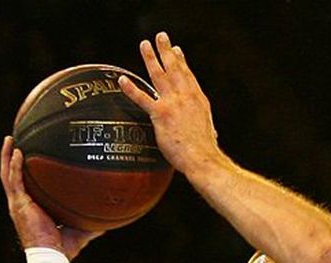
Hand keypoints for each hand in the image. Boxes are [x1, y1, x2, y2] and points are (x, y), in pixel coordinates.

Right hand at [0, 137, 101, 259]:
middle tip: (15, 140)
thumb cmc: (62, 249)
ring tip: (10, 139)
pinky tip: (18, 152)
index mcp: (31, 209)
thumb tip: (107, 219)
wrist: (52, 257)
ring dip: (7, 156)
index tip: (29, 157)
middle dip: (10, 158)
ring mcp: (17, 204)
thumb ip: (90, 223)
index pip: (26, 187)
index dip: (24, 173)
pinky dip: (14, 165)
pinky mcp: (18, 205)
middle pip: (12, 176)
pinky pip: (13, 180)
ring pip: (7, 174)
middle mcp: (21, 205)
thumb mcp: (79, 231)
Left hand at [118, 32, 218, 174]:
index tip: (177, 50)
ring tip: (144, 45)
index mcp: (198, 100)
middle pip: (174, 68)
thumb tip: (208, 133)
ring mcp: (172, 103)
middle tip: (160, 37)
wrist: (202, 158)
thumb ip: (202, 125)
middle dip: (166, 51)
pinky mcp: (160, 114)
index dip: (181, 61)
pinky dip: (131, 88)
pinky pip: (142, 98)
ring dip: (151, 58)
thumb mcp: (208, 131)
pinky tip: (122, 79)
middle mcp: (185, 96)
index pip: (187, 76)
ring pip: (159, 75)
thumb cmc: (205, 150)